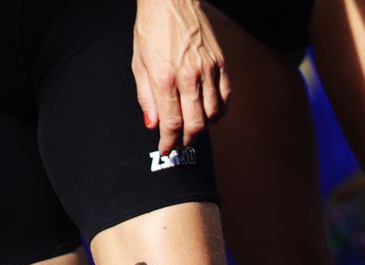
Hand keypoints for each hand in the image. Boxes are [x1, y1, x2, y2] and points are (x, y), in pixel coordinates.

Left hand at [132, 0, 229, 155]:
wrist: (170, 0)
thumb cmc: (152, 27)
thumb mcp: (139, 63)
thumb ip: (146, 96)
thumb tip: (152, 123)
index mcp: (165, 77)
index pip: (171, 123)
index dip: (169, 142)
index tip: (166, 149)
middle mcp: (189, 77)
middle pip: (195, 125)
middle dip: (186, 140)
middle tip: (179, 144)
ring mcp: (208, 70)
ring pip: (213, 115)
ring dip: (203, 128)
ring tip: (193, 129)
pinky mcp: (220, 63)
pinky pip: (226, 97)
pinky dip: (219, 111)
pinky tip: (209, 113)